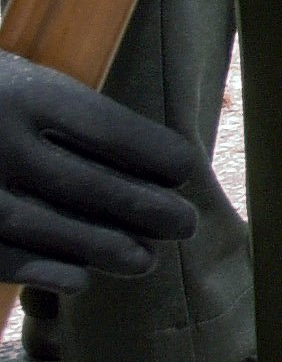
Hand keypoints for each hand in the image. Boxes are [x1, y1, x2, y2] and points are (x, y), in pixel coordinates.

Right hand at [0, 50, 204, 285]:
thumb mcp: (15, 81)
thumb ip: (64, 115)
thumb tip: (153, 165)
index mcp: (22, 91)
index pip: (108, 129)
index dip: (155, 155)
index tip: (186, 170)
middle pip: (86, 182)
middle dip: (143, 208)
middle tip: (184, 225)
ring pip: (44, 225)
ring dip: (101, 247)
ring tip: (144, 261)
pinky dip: (41, 271)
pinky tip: (78, 280)